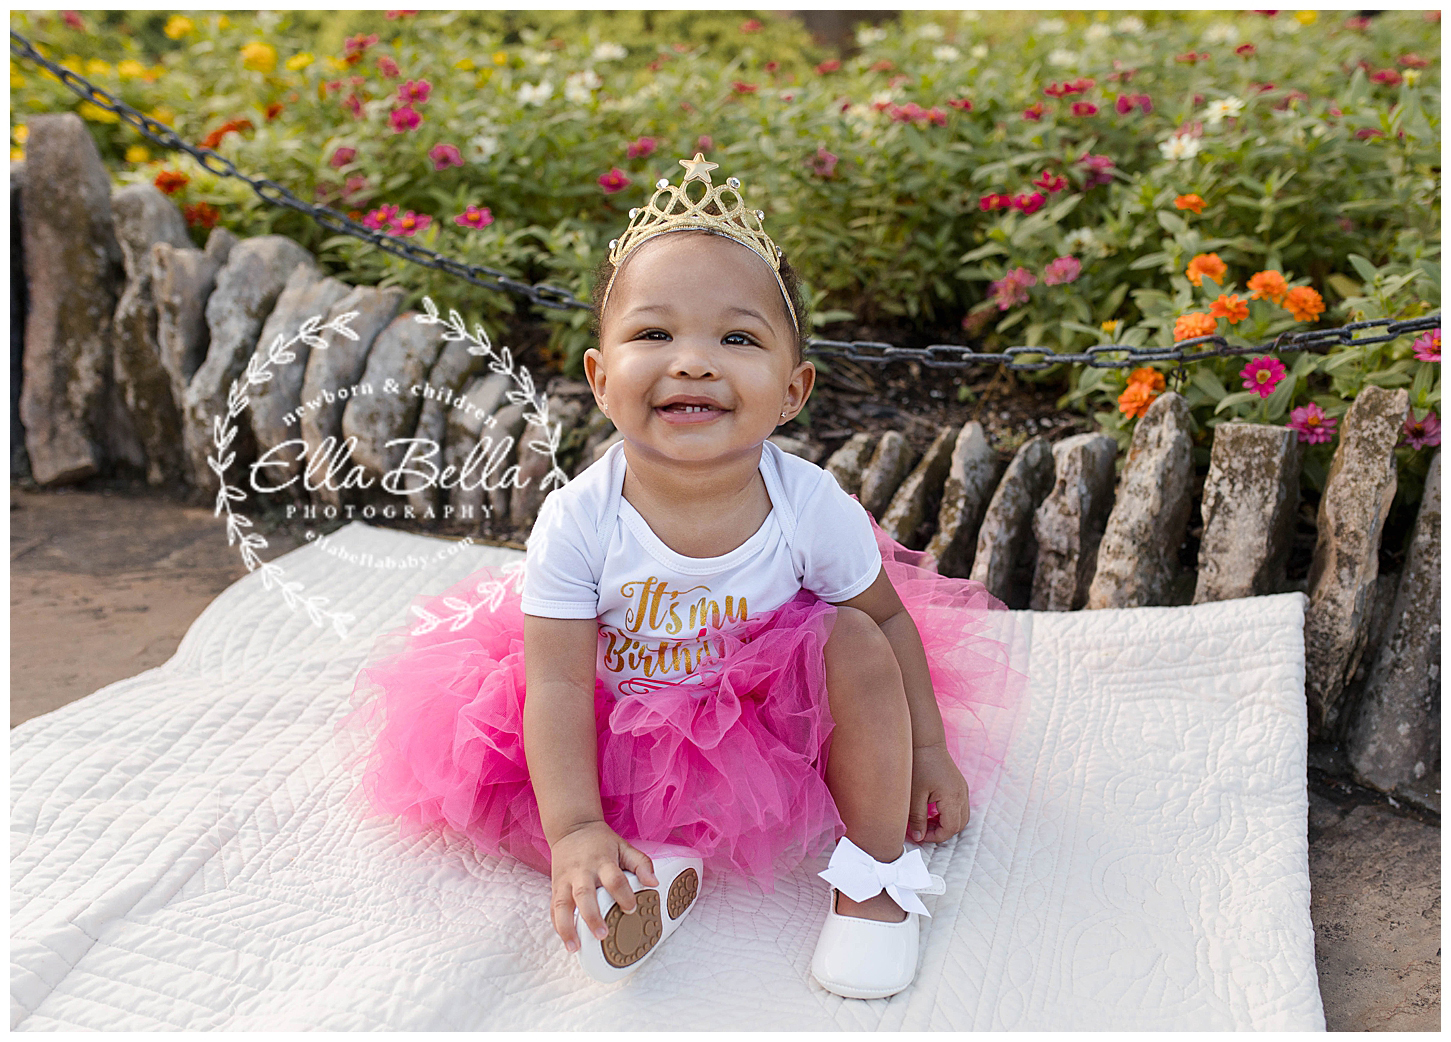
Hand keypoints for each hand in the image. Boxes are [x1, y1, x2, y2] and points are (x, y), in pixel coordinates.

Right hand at [548, 820, 657, 952]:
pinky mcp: (555, 887)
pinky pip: (553, 908)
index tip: (631, 909)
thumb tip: (654, 883)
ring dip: (567, 926)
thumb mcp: (624, 846)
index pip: (614, 879)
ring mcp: (566, 880)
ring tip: (576, 947)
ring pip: (562, 904)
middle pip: (584, 894)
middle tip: (602, 935)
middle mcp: (582, 872)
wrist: (572, 827)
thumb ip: (641, 864)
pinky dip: (558, 926)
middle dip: (592, 916)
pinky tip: (567, 941)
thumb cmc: (602, 842)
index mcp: (602, 861)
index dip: (623, 894)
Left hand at [908, 742, 969, 842]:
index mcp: (952, 798)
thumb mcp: (914, 795)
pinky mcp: (960, 785)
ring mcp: (963, 789)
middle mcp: (962, 795)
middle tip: (923, 830)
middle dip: (942, 832)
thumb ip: (917, 818)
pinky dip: (949, 814)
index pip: (951, 828)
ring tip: (927, 821)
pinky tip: (933, 811)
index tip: (921, 835)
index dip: (936, 837)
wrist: (926, 743)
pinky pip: (960, 807)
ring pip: (961, 817)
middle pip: (959, 825)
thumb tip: (918, 837)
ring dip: (946, 823)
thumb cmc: (919, 765)